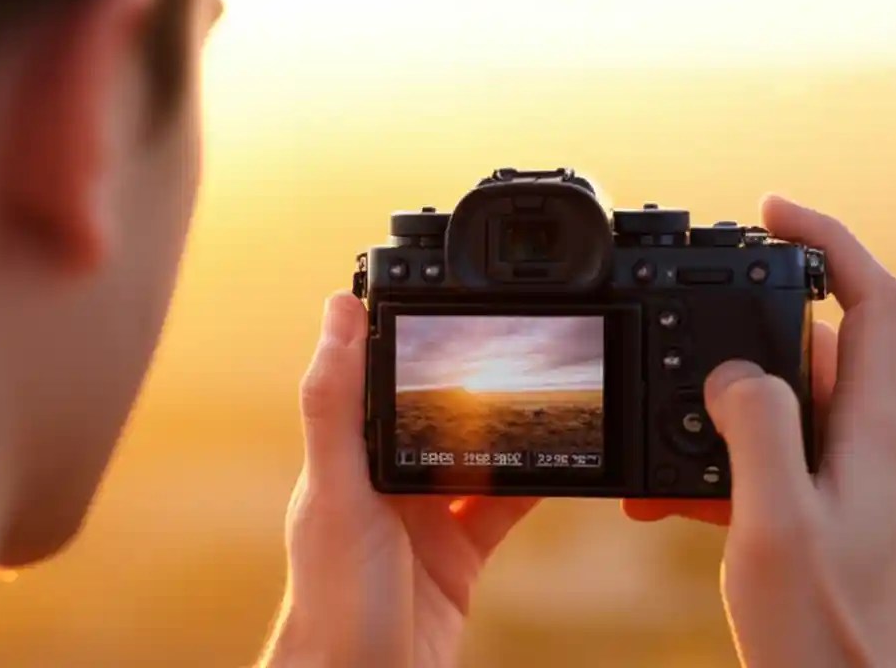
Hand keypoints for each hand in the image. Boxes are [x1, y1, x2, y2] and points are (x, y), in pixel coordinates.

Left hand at [259, 293, 538, 667]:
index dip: (407, 337)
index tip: (441, 297)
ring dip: (504, 431)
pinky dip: (530, 486)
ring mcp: (423, 520)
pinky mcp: (457, 556)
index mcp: (351, 457)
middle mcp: (386, 482)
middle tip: (515, 340)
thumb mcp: (340, 489)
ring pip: (473, 457)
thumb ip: (338, 403)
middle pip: (434, 414)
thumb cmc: (337, 598)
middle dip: (471, 379)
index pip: (380, 378)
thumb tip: (340, 310)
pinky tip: (558, 465)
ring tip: (544, 394)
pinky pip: (501, 508)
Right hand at [624, 196, 895, 666]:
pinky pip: (758, 455)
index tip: (770, 211)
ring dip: (708, 413)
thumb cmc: (819, 631)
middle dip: (735, 339)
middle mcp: (865, 444)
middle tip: (674, 342)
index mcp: (873, 432)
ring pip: (775, 404)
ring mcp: (841, 476)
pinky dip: (709, 462)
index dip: (828, 239)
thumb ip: (758, 431)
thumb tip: (732, 373)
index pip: (873, 300)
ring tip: (655, 449)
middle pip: (812, 344)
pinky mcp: (813, 507)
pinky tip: (663, 498)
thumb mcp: (773, 523)